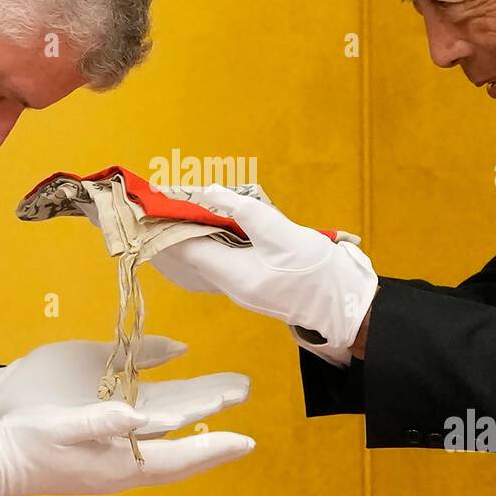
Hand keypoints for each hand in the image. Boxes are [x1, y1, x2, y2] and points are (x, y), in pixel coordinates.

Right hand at [0, 337, 253, 495]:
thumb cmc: (30, 442)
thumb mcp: (63, 425)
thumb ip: (100, 420)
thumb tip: (138, 416)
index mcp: (120, 465)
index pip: (179, 458)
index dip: (213, 450)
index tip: (246, 441)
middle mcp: (124, 471)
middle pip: (181, 461)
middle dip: (214, 447)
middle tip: (245, 439)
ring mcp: (115, 469)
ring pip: (169, 458)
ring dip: (197, 444)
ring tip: (220, 431)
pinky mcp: (105, 462)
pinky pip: (152, 455)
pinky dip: (173, 446)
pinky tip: (176, 432)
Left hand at [149, 185, 377, 358]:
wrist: (345, 303)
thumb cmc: (316, 271)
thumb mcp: (281, 232)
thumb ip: (244, 210)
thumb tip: (209, 192)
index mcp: (232, 275)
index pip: (184, 250)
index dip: (165, 228)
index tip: (151, 205)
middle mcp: (230, 286)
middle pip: (189, 257)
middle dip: (173, 230)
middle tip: (159, 202)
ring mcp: (241, 289)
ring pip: (203, 261)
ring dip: (190, 237)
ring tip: (177, 211)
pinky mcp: (252, 286)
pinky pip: (218, 264)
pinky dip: (207, 245)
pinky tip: (208, 229)